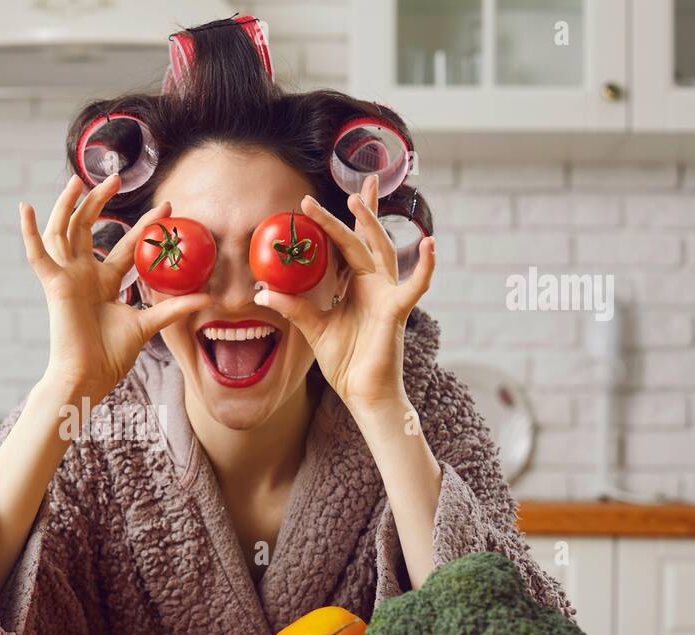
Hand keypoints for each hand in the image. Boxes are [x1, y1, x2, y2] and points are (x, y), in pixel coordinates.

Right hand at [20, 174, 211, 403]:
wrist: (88, 376)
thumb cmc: (111, 356)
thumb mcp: (147, 325)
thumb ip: (173, 308)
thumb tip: (208, 298)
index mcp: (104, 282)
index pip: (125, 245)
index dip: (143, 226)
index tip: (166, 208)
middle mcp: (83, 274)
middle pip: (88, 228)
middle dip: (101, 201)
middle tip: (117, 178)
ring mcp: (67, 277)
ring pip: (63, 231)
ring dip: (68, 205)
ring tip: (78, 180)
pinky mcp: (54, 284)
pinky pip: (37, 255)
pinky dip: (28, 232)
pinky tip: (24, 208)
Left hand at [256, 174, 435, 415]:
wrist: (363, 393)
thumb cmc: (347, 362)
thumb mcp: (313, 328)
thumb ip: (293, 307)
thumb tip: (263, 290)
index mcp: (357, 286)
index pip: (346, 246)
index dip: (334, 222)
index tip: (312, 201)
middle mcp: (375, 285)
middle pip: (368, 239)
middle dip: (363, 209)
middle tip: (358, 181)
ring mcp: (387, 295)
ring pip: (382, 252)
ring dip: (373, 225)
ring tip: (362, 200)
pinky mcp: (396, 311)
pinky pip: (415, 286)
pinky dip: (425, 267)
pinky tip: (431, 245)